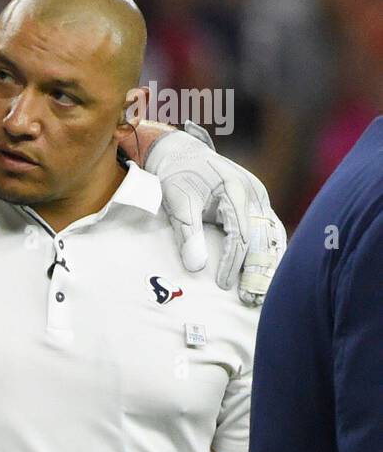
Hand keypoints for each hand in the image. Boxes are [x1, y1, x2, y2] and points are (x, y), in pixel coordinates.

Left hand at [147, 122, 286, 304]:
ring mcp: (260, 197)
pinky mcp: (259, 203)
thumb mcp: (178, 202)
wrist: (182, 153)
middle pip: (263, 238)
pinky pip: (270, 230)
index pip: (240, 235)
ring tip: (262, 293)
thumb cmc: (178, 175)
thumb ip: (187, 233)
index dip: (233, 262)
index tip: (223, 284)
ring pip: (273, 235)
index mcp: (235, 190)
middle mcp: (254, 194)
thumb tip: (195, 268)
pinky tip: (270, 273)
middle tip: (251, 299)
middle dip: (257, 270)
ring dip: (269, 264)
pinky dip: (271, 252)